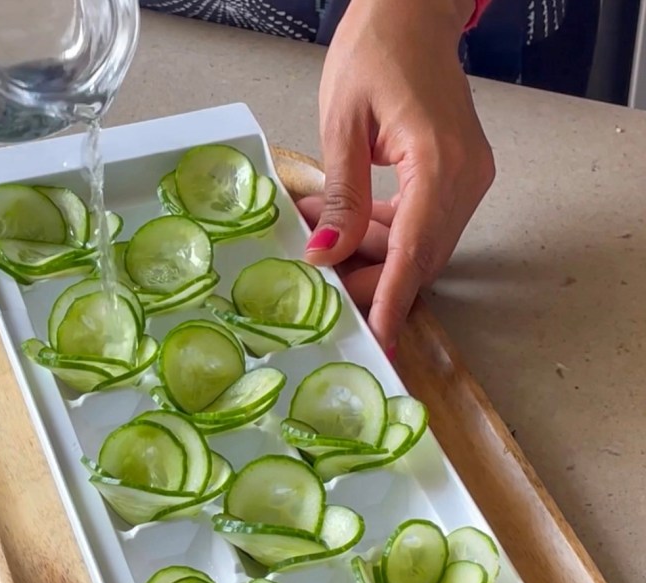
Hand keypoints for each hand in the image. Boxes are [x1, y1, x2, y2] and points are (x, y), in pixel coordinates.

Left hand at [301, 0, 494, 354]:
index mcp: (439, 163)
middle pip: (422, 256)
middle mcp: (466, 177)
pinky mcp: (458, 175)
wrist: (411, 13)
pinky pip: (422, 223)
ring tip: (325, 243)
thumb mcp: (342, 125)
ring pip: (421, 244)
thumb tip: (327, 253)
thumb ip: (342, 198)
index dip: (393, 300)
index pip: (415, 251)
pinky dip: (386, 233)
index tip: (379, 338)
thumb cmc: (376, 51)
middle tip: (329, 289)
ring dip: (375, 256)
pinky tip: (348, 226)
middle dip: (376, 281)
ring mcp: (468, 177)